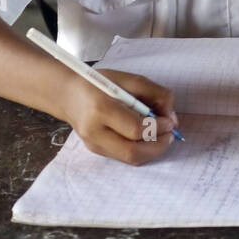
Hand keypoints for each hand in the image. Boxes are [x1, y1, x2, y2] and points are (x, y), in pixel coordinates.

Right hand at [63, 69, 177, 165]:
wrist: (67, 94)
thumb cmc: (99, 83)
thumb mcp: (128, 79)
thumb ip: (155, 93)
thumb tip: (171, 118)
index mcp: (101, 109)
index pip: (135, 129)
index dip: (158, 128)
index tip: (169, 121)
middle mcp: (94, 132)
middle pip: (132, 153)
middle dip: (158, 147)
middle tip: (170, 135)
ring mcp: (93, 144)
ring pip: (130, 159)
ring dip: (152, 151)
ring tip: (162, 137)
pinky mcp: (95, 150)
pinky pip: (124, 156)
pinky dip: (141, 150)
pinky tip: (147, 138)